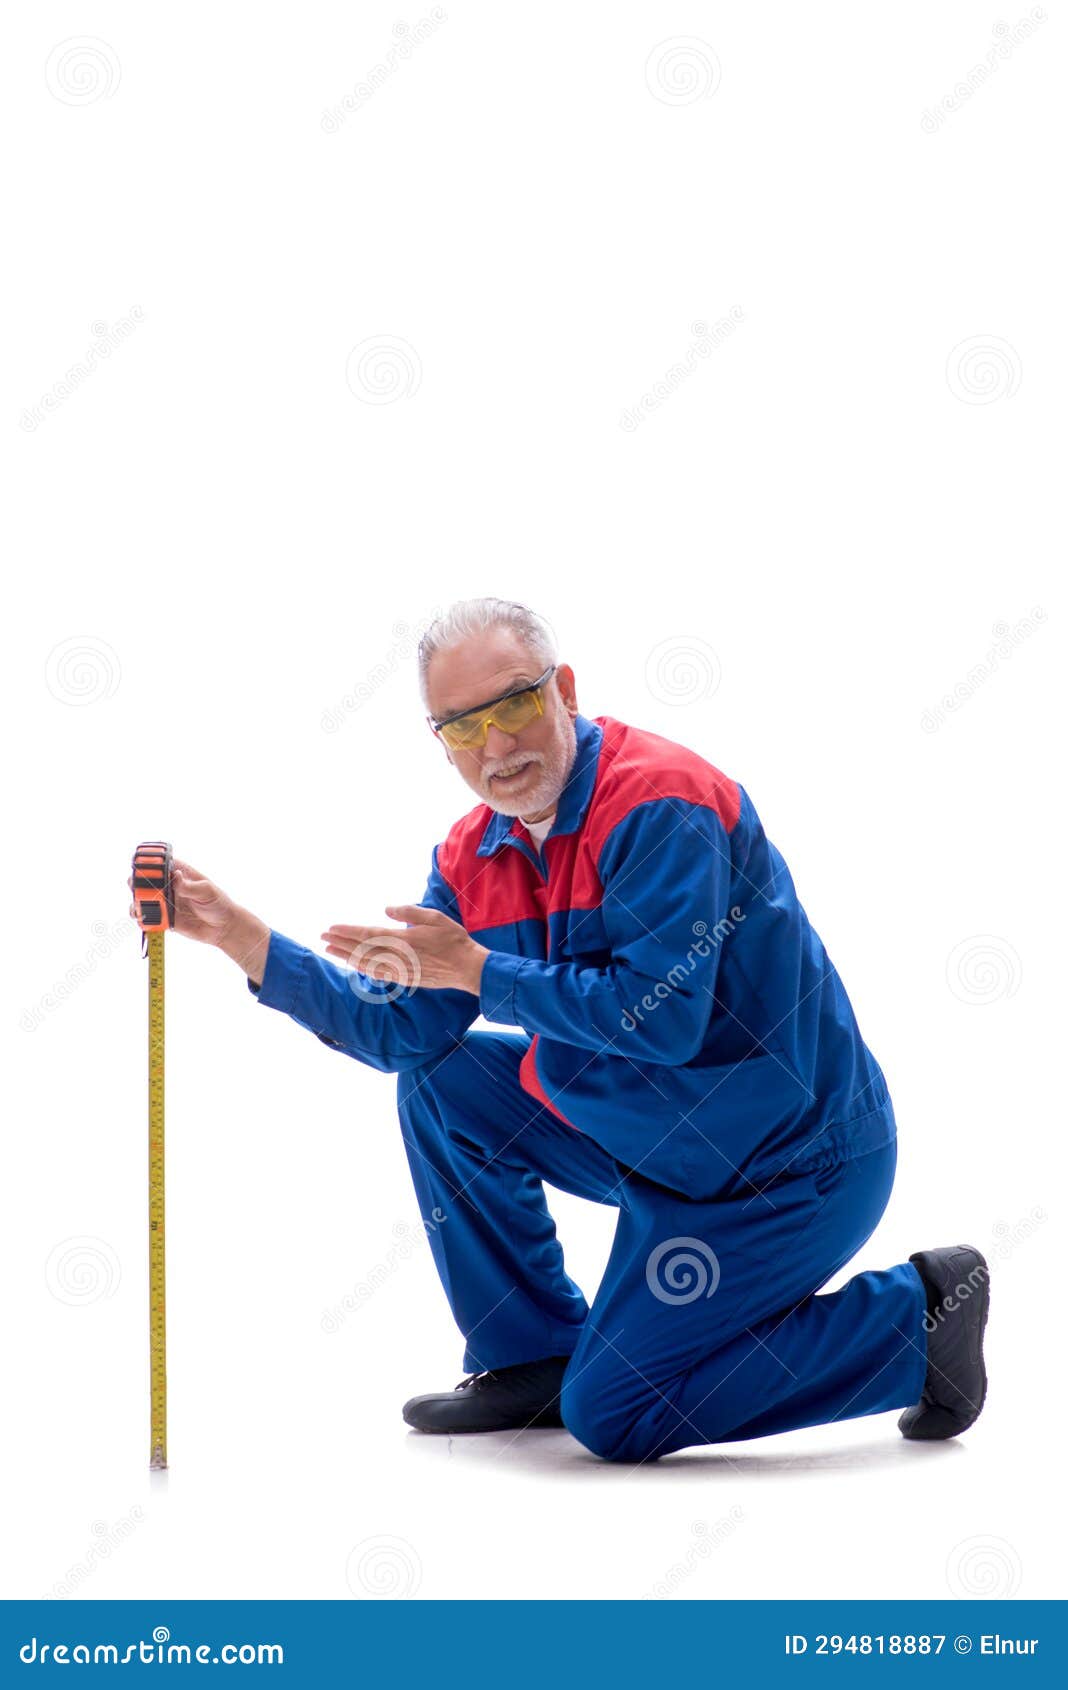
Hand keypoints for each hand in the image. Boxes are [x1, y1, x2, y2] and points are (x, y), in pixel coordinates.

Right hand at [127, 856, 241, 948]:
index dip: (148, 865)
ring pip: (143, 899)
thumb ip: (190, 886)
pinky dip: (143, 919)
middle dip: (136, 884)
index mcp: (180, 873)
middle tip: (136, 891)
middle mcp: (170, 886)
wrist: (223, 927)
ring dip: (137, 903)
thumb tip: (175, 877)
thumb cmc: (219, 903)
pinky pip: (149, 917)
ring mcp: (166, 902)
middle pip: (145, 881)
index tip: (143, 871)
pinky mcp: (165, 918)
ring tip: (138, 908)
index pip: (160, 864)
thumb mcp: (207, 891)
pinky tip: (143, 920)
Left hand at [321, 904, 488, 994]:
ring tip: (331, 950)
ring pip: (366, 963)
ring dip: (346, 956)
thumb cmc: (453, 939)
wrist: (467, 968)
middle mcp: (397, 957)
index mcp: (403, 939)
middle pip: (362, 949)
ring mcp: (400, 970)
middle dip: (341, 942)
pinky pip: (377, 974)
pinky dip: (362, 968)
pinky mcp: (404, 979)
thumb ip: (408, 912)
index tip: (331, 928)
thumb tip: (385, 909)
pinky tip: (354, 964)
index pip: (368, 934)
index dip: (348, 931)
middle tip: (323, 937)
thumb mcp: (434, 917)